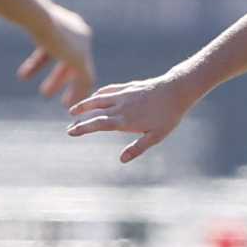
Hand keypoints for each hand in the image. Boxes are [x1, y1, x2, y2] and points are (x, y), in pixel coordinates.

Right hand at [18, 3, 94, 104]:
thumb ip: (25, 18)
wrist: (39, 18)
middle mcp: (80, 35)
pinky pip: (85, 80)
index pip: (58, 46)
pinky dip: (77, 92)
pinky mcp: (82, 59)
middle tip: (45, 92)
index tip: (32, 72)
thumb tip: (12, 11)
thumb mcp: (26, 16)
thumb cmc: (28, 15)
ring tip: (46, 97)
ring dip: (59, 85)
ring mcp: (83, 47)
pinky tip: (67, 104)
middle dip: (56, 77)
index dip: (45, 60)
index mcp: (70, 25)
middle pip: (68, 60)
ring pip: (75, 71)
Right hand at [66, 72, 198, 163]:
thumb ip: (138, 148)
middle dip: (80, 119)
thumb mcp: (156, 136)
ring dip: (85, 104)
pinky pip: (109, 90)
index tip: (71, 132)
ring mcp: (123, 95)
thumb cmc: (168, 116)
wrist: (176, 90)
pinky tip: (95, 96)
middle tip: (69, 126)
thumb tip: (122, 160)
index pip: (98, 125)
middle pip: (94, 112)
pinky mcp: (128, 87)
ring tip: (73, 109)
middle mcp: (121, 106)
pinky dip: (99, 94)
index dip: (83, 128)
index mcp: (125, 120)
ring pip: (98, 98)